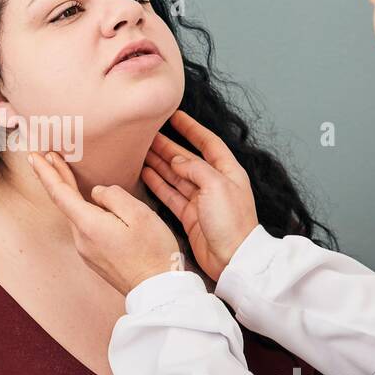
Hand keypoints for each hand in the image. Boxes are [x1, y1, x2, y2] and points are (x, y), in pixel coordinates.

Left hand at [28, 151, 182, 295]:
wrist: (158, 290)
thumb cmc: (154, 251)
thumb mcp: (140, 214)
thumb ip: (113, 196)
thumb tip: (97, 193)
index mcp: (89, 225)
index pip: (60, 193)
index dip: (46, 173)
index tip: (34, 156)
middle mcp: (81, 239)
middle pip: (65, 202)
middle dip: (55, 177)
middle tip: (46, 156)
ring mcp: (86, 250)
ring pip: (76, 215)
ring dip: (70, 192)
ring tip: (66, 171)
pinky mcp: (94, 257)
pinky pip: (84, 227)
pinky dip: (82, 210)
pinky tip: (88, 202)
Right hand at [142, 109, 259, 281]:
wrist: (233, 259)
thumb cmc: (233, 222)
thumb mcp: (216, 186)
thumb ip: (195, 168)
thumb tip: (176, 158)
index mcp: (227, 171)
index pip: (208, 142)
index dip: (191, 128)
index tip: (174, 116)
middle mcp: (213, 183)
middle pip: (187, 159)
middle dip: (168, 146)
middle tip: (147, 135)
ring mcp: (201, 200)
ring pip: (176, 176)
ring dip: (159, 163)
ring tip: (140, 152)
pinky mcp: (190, 216)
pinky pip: (170, 194)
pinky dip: (158, 184)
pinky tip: (145, 174)